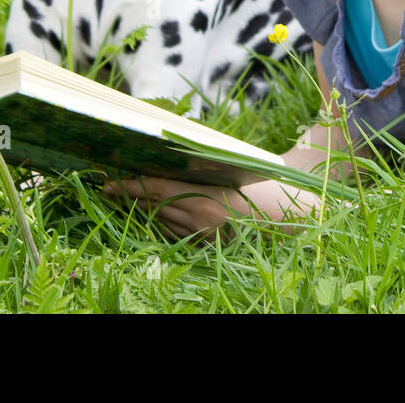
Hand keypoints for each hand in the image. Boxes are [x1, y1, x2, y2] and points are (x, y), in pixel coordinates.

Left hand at [102, 177, 319, 242]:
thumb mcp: (232, 169)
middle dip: (131, 197)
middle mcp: (200, 225)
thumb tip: (167, 156)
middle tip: (110, 186)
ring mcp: (203, 240)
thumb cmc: (267, 186)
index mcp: (206, 202)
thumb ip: (200, 166)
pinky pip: (176, 233)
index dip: (129, 187)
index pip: (155, 192)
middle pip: (153, 208)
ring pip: (162, 222)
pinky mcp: (208, 248)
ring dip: (144, 209)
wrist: (296, 219)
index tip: (108, 183)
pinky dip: (164, 220)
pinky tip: (157, 210)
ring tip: (127, 196)